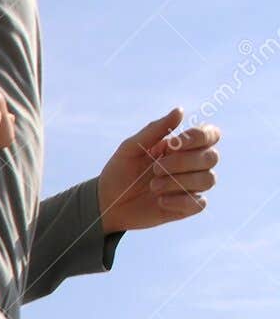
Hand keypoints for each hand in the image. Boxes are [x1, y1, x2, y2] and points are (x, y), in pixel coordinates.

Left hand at [97, 108, 219, 232]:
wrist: (107, 203)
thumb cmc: (120, 171)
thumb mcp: (132, 147)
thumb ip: (155, 129)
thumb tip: (180, 110)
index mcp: (183, 146)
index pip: (211, 134)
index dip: (199, 137)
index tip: (174, 144)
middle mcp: (193, 164)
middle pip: (211, 157)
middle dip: (182, 162)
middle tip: (155, 169)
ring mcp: (191, 186)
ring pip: (208, 180)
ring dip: (178, 182)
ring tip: (153, 185)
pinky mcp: (186, 207)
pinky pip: (199, 203)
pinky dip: (180, 201)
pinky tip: (160, 201)